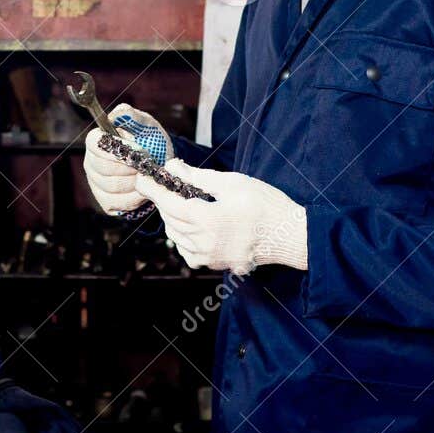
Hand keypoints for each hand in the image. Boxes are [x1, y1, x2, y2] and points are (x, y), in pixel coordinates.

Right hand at [82, 103, 170, 215]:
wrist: (160, 166)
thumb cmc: (151, 142)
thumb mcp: (146, 125)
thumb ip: (133, 117)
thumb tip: (118, 114)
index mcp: (96, 140)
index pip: (95, 144)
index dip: (118, 149)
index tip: (139, 150)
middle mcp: (91, 162)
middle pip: (104, 168)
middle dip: (131, 167)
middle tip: (147, 164)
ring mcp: (96, 183)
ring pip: (112, 186)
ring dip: (135, 182)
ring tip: (146, 175)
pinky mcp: (105, 201)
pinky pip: (118, 202)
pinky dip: (135, 197)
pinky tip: (142, 188)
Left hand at [134, 159, 307, 275]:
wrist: (290, 235)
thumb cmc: (266, 205)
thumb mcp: (233, 183)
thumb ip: (198, 177)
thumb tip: (173, 167)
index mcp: (207, 219)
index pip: (168, 203)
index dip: (152, 190)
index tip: (143, 178)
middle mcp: (204, 242)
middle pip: (170, 220)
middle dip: (164, 201)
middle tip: (167, 185)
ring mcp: (210, 257)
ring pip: (176, 237)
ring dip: (174, 219)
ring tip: (184, 203)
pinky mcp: (216, 264)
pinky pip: (188, 252)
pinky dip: (184, 239)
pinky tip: (194, 227)